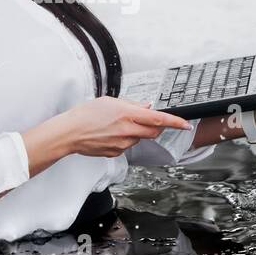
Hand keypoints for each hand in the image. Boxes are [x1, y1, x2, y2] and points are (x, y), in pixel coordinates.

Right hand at [62, 96, 193, 158]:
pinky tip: (109, 134)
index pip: (158, 119)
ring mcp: (122, 144)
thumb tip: (146, 107)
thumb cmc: (85, 115)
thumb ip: (131, 104)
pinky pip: (127, 146)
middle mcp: (127, 131)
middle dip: (156, 127)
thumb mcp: (109, 101)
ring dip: (136, 132)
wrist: (69, 133)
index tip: (186, 124)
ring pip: (139, 138)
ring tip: (116, 124)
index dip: (175, 122)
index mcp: (127, 114)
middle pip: (153, 132)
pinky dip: (124, 139)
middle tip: (148, 120)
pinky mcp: (116, 153)